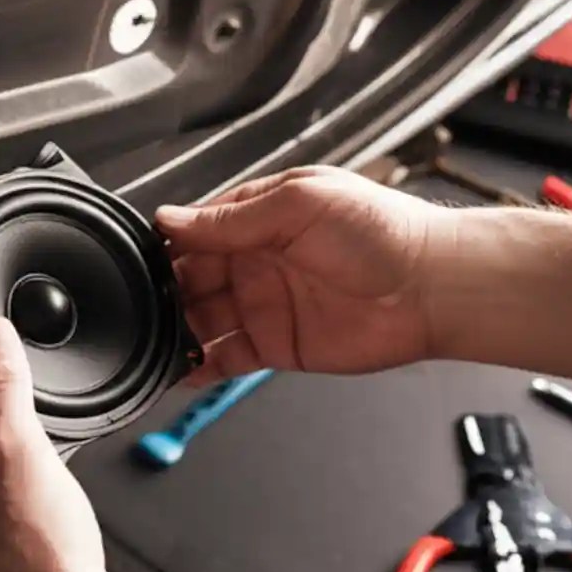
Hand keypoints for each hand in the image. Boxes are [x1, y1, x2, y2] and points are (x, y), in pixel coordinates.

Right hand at [157, 166, 445, 385]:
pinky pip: (225, 358)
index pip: (196, 230)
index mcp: (259, 216)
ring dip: (176, 329)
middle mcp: (256, 260)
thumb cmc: (382, 231)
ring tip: (152, 339)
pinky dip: (198, 365)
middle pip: (190, 278)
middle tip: (143, 305)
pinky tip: (178, 367)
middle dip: (166, 291)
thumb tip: (172, 218)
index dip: (167, 246)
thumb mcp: (299, 204)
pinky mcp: (276, 346)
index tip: (140, 261)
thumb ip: (232, 217)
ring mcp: (264, 304)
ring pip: (201, 320)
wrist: (431, 286)